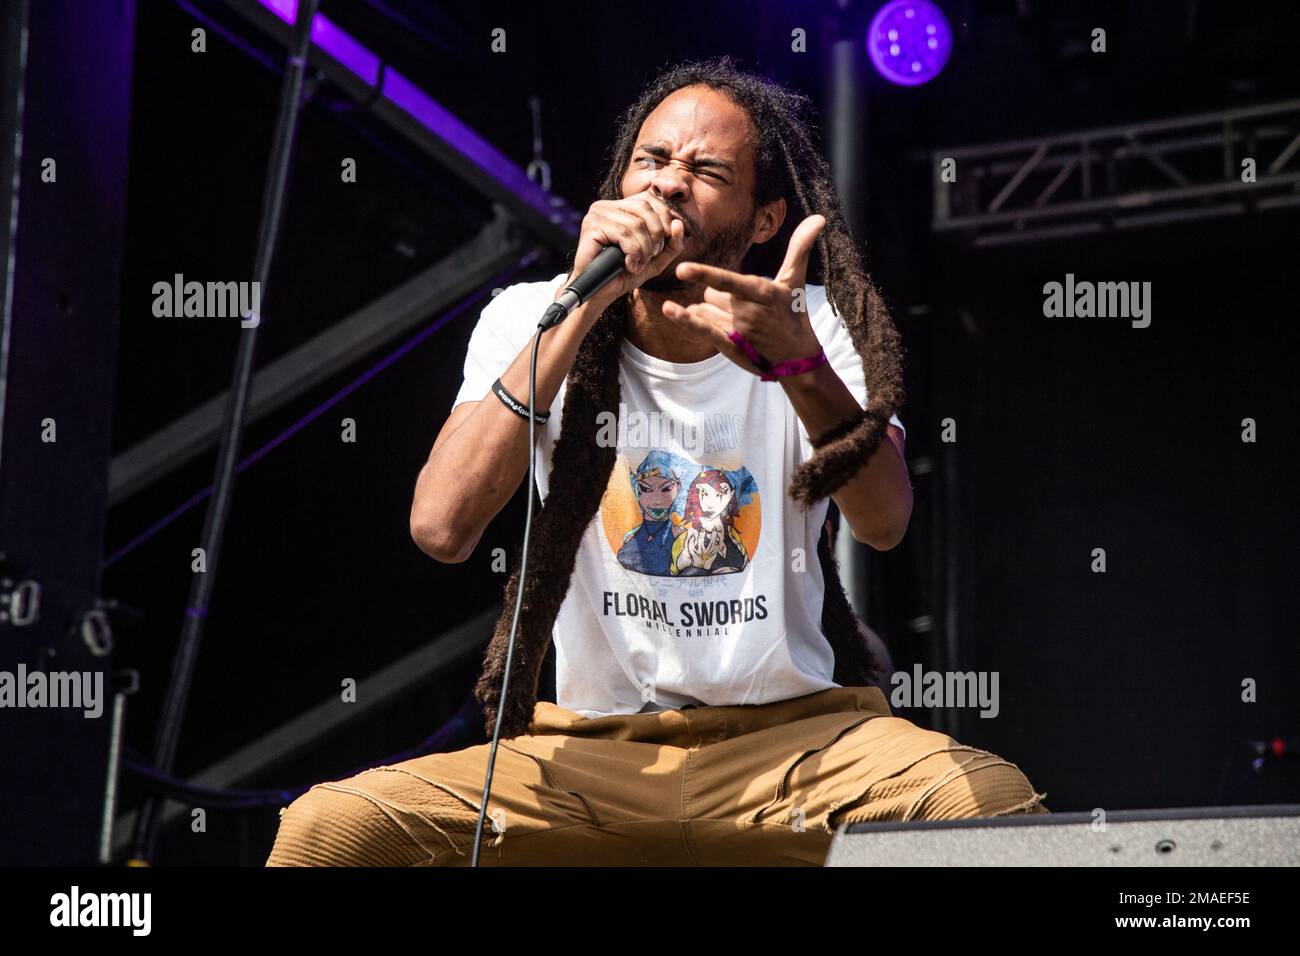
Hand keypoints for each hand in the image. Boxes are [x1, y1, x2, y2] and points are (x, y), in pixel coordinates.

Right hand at [557, 189, 687, 307]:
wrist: (598, 294)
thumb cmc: (623, 275)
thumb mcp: (655, 259)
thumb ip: (672, 243)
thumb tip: (679, 223)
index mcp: (619, 207)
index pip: (649, 198)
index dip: (663, 218)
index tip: (662, 244)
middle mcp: (606, 206)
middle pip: (645, 208)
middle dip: (656, 235)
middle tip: (649, 257)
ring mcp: (596, 214)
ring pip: (636, 224)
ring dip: (644, 250)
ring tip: (637, 265)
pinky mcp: (591, 227)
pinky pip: (623, 235)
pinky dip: (633, 253)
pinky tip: (628, 265)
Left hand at [663, 214, 826, 374]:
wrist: (796, 357)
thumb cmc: (794, 313)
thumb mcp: (795, 280)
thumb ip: (800, 247)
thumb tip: (819, 218)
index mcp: (762, 293)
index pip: (728, 281)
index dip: (705, 275)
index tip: (682, 269)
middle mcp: (747, 313)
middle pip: (711, 294)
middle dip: (717, 298)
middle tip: (742, 309)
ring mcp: (737, 331)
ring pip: (703, 309)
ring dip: (707, 311)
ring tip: (732, 321)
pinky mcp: (729, 346)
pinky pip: (701, 329)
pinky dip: (684, 320)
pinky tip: (669, 310)